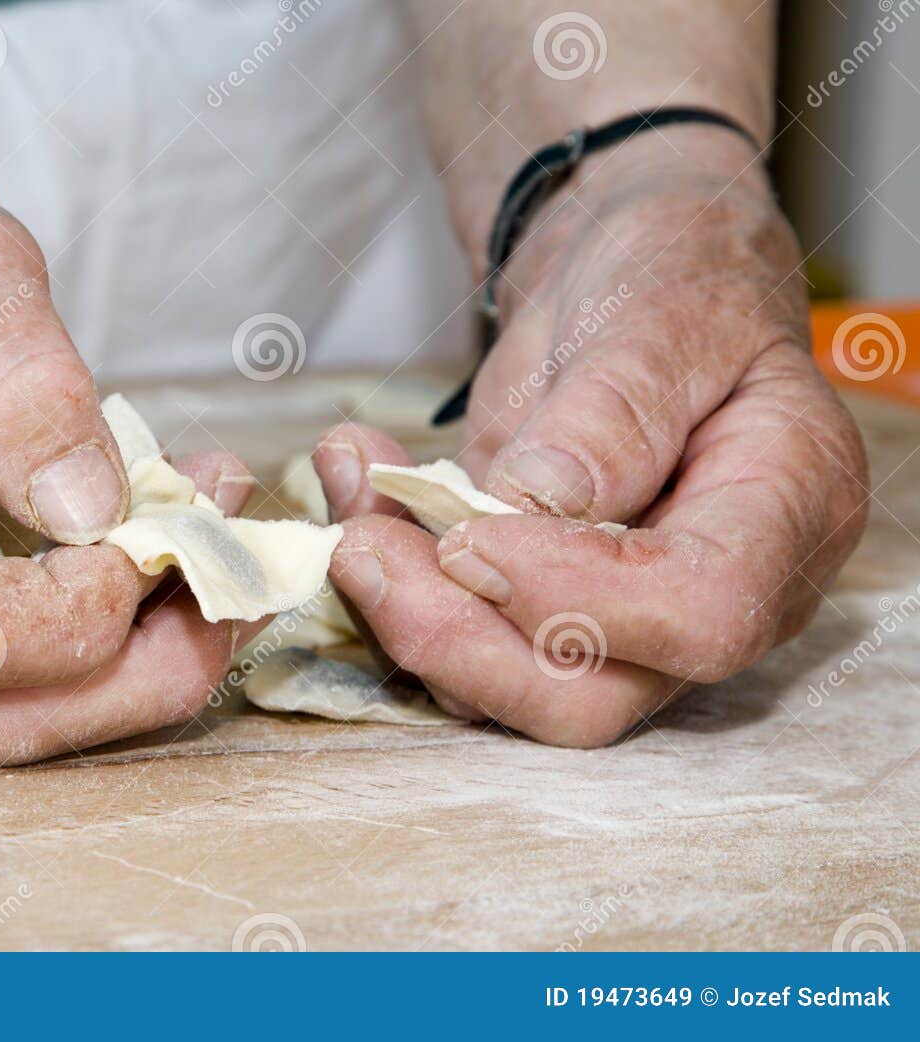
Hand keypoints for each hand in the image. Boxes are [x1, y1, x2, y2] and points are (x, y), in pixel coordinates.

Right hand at [0, 140, 257, 763]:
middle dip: (140, 673)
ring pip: (5, 721)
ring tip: (213, 552)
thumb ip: (23, 381)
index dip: (80, 617)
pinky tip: (161, 556)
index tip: (156, 527)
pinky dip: (106, 641)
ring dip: (139, 665)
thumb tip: (93, 514)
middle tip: (233, 570)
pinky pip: (8, 678)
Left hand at [314, 130, 868, 746]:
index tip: (472, 533)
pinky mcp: (533, 607)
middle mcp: (714, 596)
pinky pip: (455, 632)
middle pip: (591, 697)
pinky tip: (351, 478)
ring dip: (400, 605)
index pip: (703, 614)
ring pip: (502, 683)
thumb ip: (613, 411)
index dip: (578, 598)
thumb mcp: (660, 313)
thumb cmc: (675, 273)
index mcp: (785, 512)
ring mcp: (620, 617)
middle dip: (458, 639)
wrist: (627, 271)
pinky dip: (386, 574)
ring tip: (347, 482)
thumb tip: (537, 506)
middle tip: (362, 547)